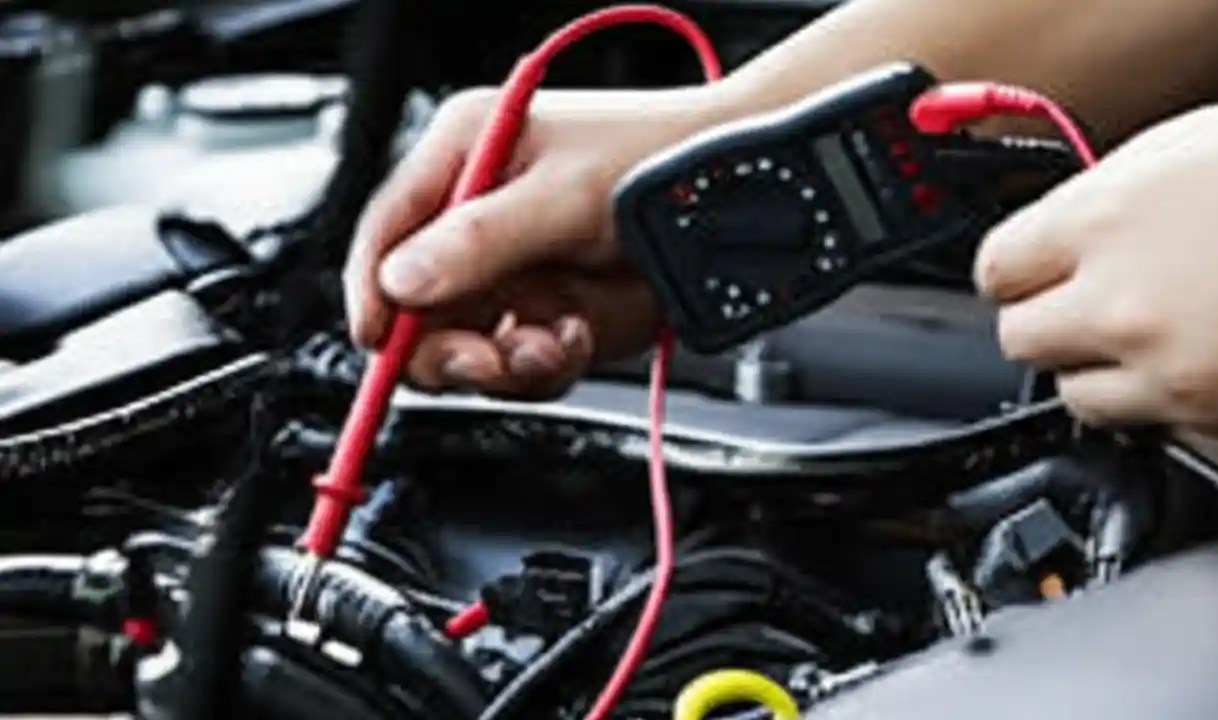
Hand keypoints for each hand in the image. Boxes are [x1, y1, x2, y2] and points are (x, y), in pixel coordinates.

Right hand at [344, 85, 735, 397]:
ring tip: (560, 339)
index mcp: (466, 160)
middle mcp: (479, 220)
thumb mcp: (564, 197)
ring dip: (511, 361)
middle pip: (418, 311)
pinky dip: (549, 366)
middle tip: (491, 357)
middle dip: (454, 345)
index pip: (385, 236)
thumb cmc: (659, 162)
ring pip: (471, 351)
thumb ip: (480, 242)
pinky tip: (580, 336)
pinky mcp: (549, 315)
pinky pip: (521, 367)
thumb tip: (402, 284)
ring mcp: (515, 274)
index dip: (376, 294)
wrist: (742, 202)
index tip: (383, 339)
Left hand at [976, 97, 1217, 439]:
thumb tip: (1065, 232)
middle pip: (1020, 339)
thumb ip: (1107, 201)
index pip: (994, 267)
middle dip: (1045, 322)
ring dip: (1095, 370)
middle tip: (1082, 306)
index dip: (1014, 270)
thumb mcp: (1188, 152)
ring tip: (1146, 338)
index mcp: (1101, 222)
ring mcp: (1163, 368)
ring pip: (1074, 394)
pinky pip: (1147, 421)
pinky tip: (1198, 360)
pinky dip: (1158, 399)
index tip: (1026, 272)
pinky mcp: (1210, 416)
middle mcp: (1117, 302)